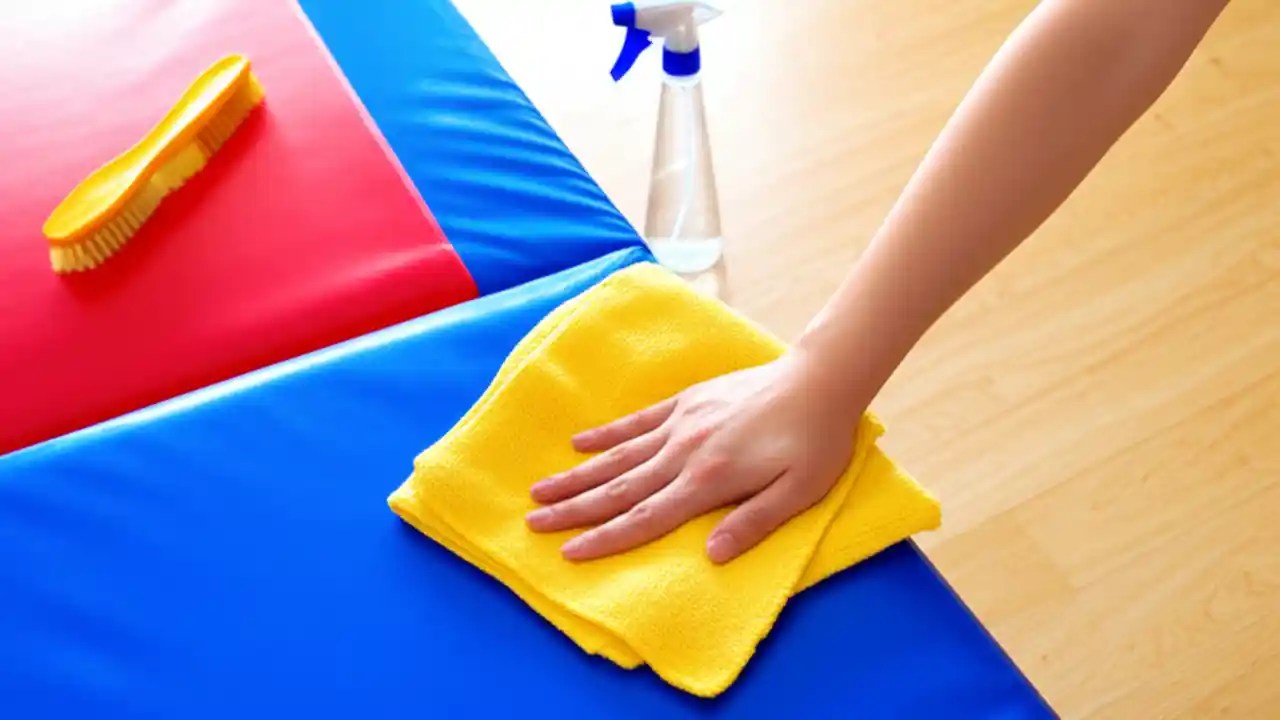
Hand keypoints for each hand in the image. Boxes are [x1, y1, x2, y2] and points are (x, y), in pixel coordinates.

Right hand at [525, 353, 866, 563]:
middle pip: (619, 487)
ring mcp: (681, 423)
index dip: (606, 537)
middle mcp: (684, 452)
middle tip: (532, 522)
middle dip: (574, 508)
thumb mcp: (798, 492)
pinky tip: (580, 443)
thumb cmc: (815, 442)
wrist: (819, 379)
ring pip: (619, 455)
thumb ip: (754, 523)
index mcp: (709, 480)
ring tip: (541, 489)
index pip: (646, 517)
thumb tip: (712, 556)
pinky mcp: (686, 402)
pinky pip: (637, 421)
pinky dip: (606, 433)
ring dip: (578, 475)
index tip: (569, 552)